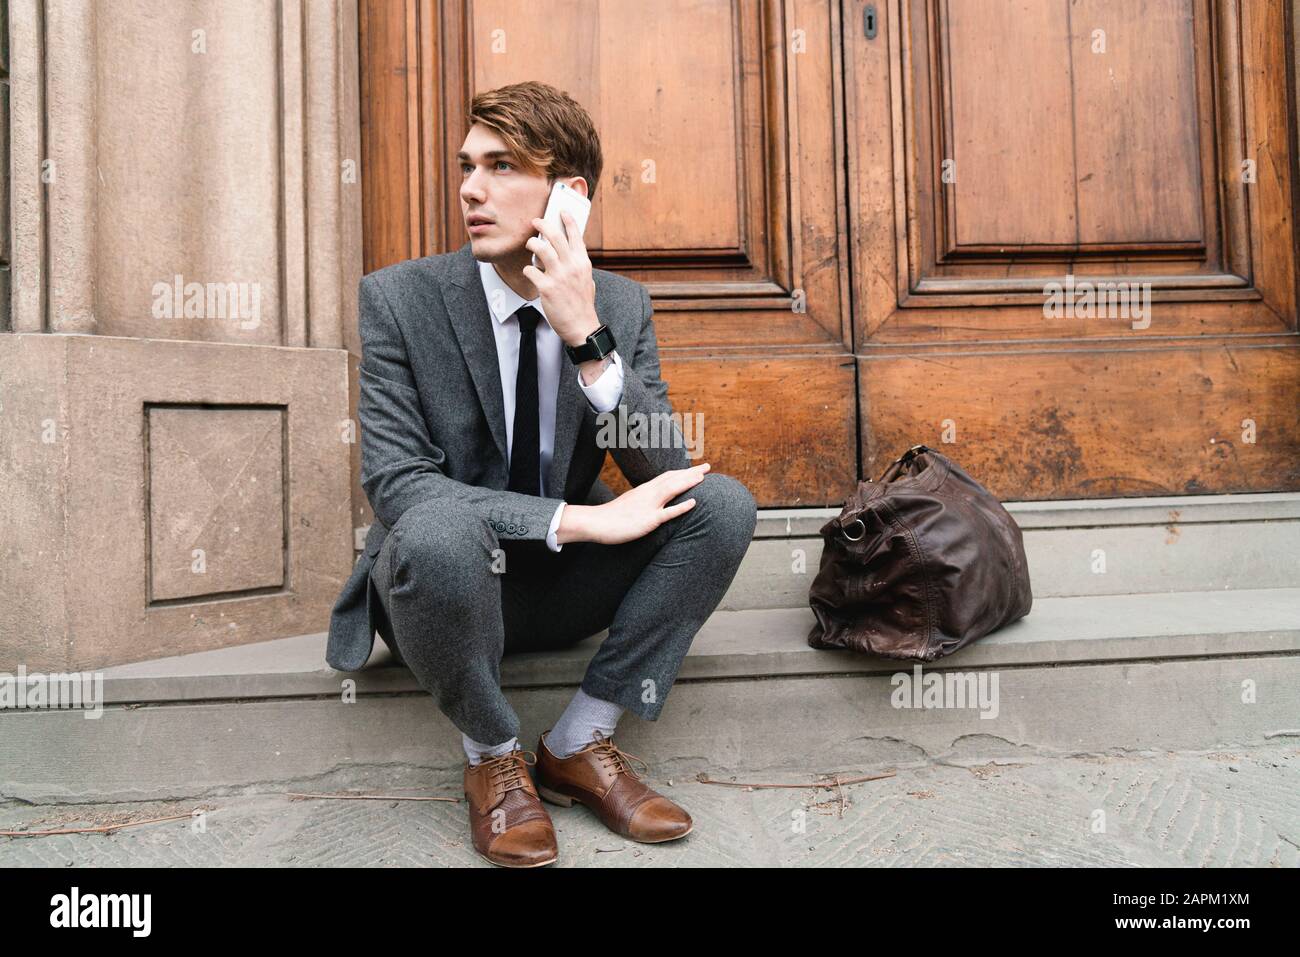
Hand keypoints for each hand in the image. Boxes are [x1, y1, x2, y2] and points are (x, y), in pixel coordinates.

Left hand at [521, 211, 600, 346]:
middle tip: (536, 221)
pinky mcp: (547, 288)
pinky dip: (528, 269)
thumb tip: (569, 255)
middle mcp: (572, 266)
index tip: (562, 211)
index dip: (568, 221)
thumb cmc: (583, 305)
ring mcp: (559, 276)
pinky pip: (531, 270)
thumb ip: (578, 266)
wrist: (581, 326)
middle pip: (555, 236)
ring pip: (541, 248)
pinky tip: (530, 272)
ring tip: (530, 243)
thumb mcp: (587, 281)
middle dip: (544, 224)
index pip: (575, 236)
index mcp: (583, 263)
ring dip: (532, 243)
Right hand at [559, 463, 710, 545]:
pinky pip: (667, 513)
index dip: (682, 473)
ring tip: (703, 477)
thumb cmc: (610, 516)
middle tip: (707, 467)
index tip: (695, 469)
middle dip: (691, 473)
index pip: (667, 477)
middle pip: (673, 479)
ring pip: (672, 490)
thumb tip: (651, 503)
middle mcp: (648, 494)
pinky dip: (681, 507)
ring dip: (688, 482)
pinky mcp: (647, 520)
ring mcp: (648, 506)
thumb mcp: (629, 504)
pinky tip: (693, 502)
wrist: (595, 522)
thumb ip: (642, 502)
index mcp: (644, 490)